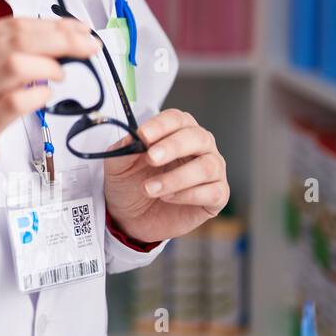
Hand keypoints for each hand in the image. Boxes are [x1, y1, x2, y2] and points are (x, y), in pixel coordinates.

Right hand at [0, 16, 98, 184]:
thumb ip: (16, 53)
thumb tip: (66, 35)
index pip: (12, 26)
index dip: (52, 24)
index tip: (80, 30)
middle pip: (17, 41)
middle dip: (60, 40)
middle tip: (88, 47)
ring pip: (13, 65)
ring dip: (48, 66)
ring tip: (61, 75)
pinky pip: (14, 103)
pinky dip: (38, 95)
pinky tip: (46, 95)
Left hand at [103, 109, 229, 243]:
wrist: (132, 217)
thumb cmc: (130, 183)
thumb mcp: (118, 166)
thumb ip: (124, 150)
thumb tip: (132, 137)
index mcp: (176, 132)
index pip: (177, 119)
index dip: (161, 125)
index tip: (143, 135)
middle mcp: (200, 147)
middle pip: (198, 137)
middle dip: (173, 146)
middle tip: (151, 158)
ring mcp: (212, 171)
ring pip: (207, 166)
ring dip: (176, 178)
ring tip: (150, 188)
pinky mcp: (217, 196)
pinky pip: (214, 191)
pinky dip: (188, 195)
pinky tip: (168, 198)